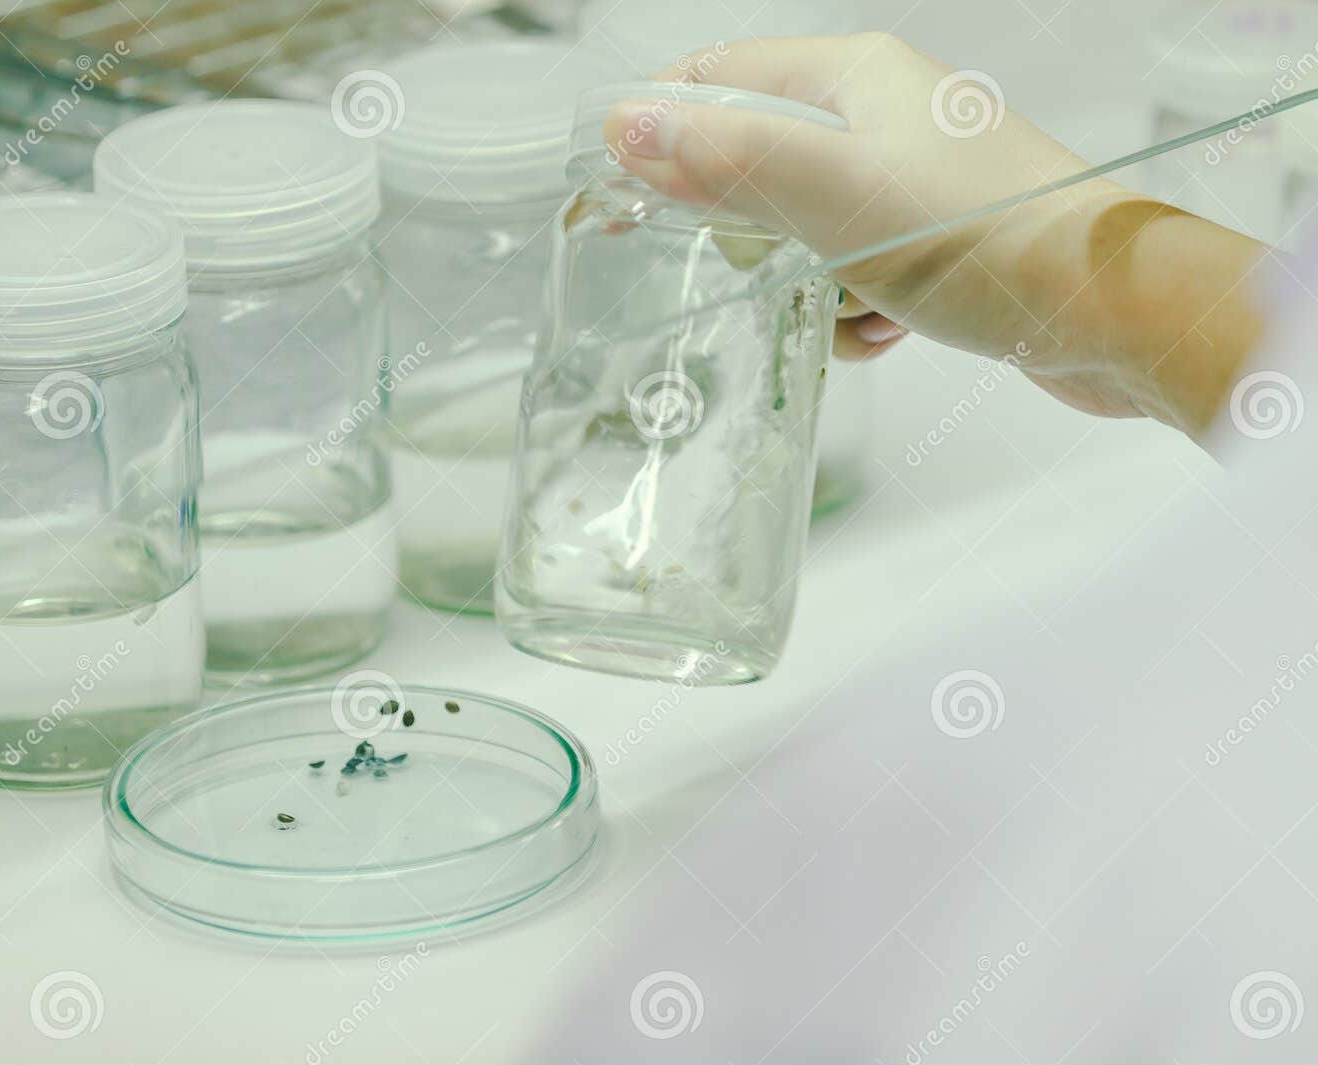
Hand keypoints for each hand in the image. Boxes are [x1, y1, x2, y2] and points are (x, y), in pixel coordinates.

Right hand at [604, 34, 1268, 439]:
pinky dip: (855, 311)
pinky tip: (884, 331)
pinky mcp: (937, 241)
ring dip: (804, 279)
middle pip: (758, 156)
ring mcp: (912, 180)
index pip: (720, 74)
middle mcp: (882, 116)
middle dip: (742, 224)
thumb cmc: (981, 236)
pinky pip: (857, 273)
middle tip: (744, 267)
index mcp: (854, 78)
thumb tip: (628, 127)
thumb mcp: (832, 192)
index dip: (660, 123)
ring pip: (805, 227)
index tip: (616, 188)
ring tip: (841, 305)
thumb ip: (726, 156)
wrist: (1107, 305)